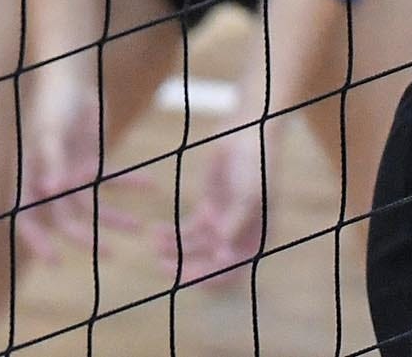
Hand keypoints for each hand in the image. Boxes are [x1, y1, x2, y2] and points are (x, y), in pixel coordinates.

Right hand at [18, 65, 127, 260]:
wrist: (72, 79)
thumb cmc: (55, 103)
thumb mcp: (51, 131)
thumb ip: (52, 160)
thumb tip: (51, 190)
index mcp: (26, 179)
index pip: (26, 219)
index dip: (37, 242)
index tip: (55, 262)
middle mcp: (47, 183)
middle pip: (65, 219)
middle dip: (86, 237)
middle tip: (109, 253)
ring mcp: (71, 175)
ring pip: (92, 205)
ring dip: (114, 217)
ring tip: (139, 228)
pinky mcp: (91, 163)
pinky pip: (112, 180)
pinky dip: (130, 183)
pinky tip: (151, 186)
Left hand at [162, 121, 271, 287]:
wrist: (246, 133)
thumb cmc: (255, 163)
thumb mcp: (248, 194)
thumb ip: (235, 225)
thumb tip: (223, 257)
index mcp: (256, 236)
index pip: (233, 271)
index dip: (211, 278)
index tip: (186, 278)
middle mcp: (239, 235)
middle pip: (210, 264)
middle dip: (185, 266)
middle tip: (162, 266)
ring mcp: (222, 224)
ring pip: (194, 249)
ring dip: (174, 250)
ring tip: (154, 244)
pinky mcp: (207, 211)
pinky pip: (186, 232)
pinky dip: (171, 234)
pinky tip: (155, 230)